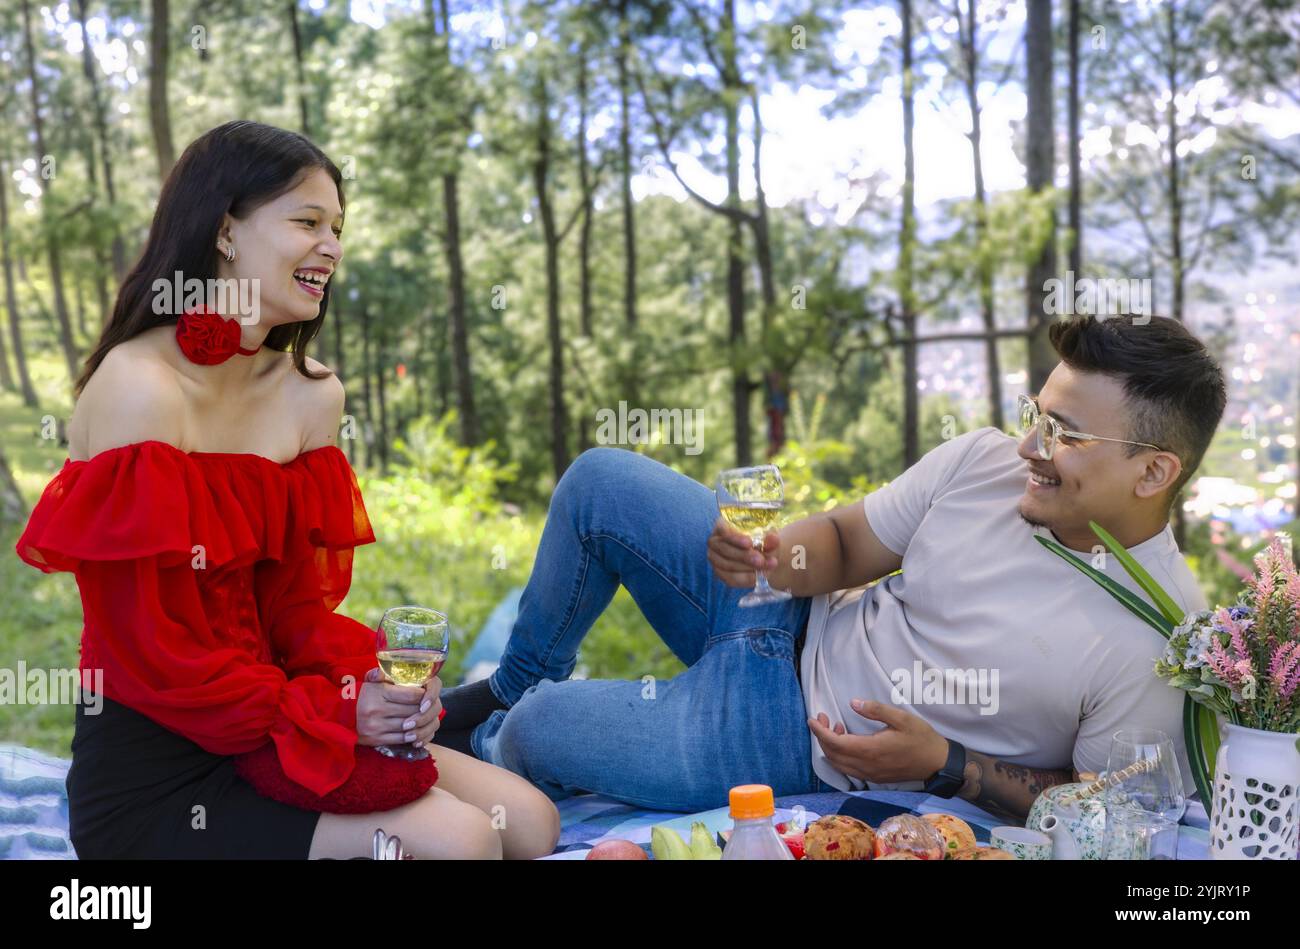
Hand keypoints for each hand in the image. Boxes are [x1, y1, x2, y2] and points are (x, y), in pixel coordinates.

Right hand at [355, 669, 443, 748]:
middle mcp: (377, 709)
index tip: (426, 694)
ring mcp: (377, 726)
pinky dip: (411, 736)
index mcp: (379, 692)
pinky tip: (416, 732)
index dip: (424, 695)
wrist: (338, 715)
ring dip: (420, 724)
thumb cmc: (360, 696)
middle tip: (429, 707)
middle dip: (424, 709)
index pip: (411, 695)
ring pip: (409, 726)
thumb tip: (395, 671)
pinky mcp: (376, 739)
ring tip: (425, 719)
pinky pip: (400, 739)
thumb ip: (383, 675)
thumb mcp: (370, 682)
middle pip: (412, 711)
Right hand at [707, 516, 779, 588]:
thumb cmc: (762, 541)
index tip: (749, 543)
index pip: (722, 529)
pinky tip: (760, 576)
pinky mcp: (721, 573)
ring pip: (728, 565)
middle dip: (744, 556)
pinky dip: (747, 578)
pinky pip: (731, 578)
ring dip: (748, 568)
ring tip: (767, 567)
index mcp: (722, 525)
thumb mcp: (768, 538)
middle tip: (761, 560)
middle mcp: (715, 541)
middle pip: (725, 549)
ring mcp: (715, 558)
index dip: (734, 537)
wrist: (765, 556)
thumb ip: (770, 539)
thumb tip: (773, 538)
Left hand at [807, 700, 949, 784]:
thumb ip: (876, 710)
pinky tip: (847, 740)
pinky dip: (840, 756)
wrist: (937, 763)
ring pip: (839, 764)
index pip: (835, 744)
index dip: (820, 731)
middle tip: (823, 717)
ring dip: (831, 747)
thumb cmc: (921, 738)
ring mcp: (870, 774)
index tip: (812, 718)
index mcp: (871, 750)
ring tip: (835, 727)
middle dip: (822, 737)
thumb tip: (853, 703)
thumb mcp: (901, 718)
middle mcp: (867, 766)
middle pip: (833, 755)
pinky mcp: (874, 777)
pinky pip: (848, 769)